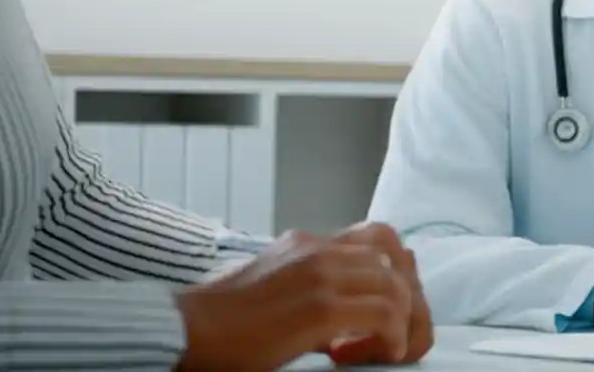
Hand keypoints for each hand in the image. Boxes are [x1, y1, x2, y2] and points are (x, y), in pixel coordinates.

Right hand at [173, 222, 431, 370]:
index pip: (378, 239)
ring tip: (383, 349)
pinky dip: (389, 338)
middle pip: (395, 257)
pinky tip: (371, 355)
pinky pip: (384, 315)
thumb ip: (310, 283)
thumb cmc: (222, 321)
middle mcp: (317, 248)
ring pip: (396, 285)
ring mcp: (319, 273)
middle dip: (406, 298)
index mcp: (306, 242)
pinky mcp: (320, 307)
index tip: (386, 310)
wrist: (187, 331)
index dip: (394, 274)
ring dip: (401, 322)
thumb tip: (347, 316)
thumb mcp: (274, 284)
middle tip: (393, 333)